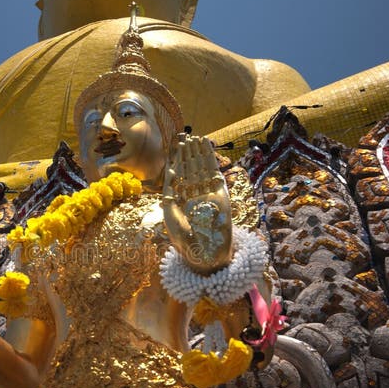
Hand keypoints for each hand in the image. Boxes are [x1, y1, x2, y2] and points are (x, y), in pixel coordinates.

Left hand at [163, 134, 232, 273]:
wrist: (204, 251)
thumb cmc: (183, 238)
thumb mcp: (170, 214)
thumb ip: (169, 194)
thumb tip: (170, 173)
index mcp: (180, 199)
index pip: (177, 175)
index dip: (176, 160)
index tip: (174, 146)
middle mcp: (193, 194)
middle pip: (190, 169)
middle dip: (187, 153)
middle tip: (185, 136)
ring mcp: (206, 193)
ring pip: (201, 168)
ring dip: (198, 153)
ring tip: (195, 137)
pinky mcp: (219, 193)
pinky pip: (213, 173)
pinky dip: (210, 159)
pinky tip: (207, 147)